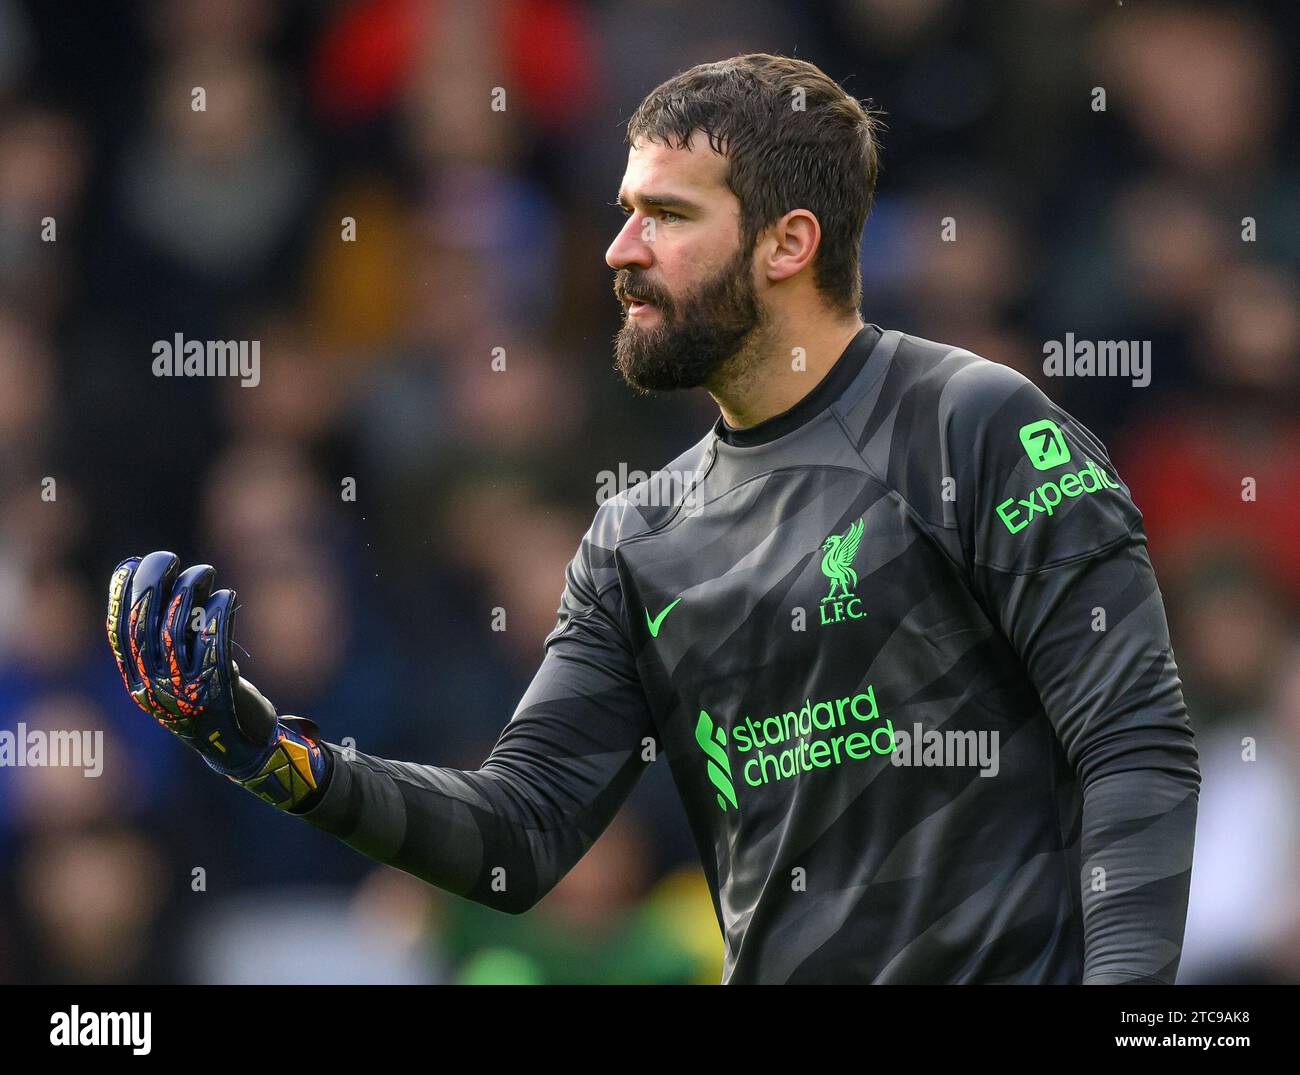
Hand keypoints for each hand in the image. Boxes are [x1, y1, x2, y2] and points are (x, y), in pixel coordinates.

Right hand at [106, 550, 327, 808]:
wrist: (238, 747)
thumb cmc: (211, 700)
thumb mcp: (183, 672)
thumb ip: (173, 639)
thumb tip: (170, 585)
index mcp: (138, 682)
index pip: (120, 633)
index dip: (121, 596)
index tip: (131, 564)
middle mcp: (153, 688)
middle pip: (143, 627)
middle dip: (152, 584)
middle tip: (166, 557)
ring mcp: (182, 691)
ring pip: (175, 631)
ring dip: (189, 592)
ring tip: (204, 573)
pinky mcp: (215, 690)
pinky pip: (212, 642)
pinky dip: (218, 613)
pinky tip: (226, 596)